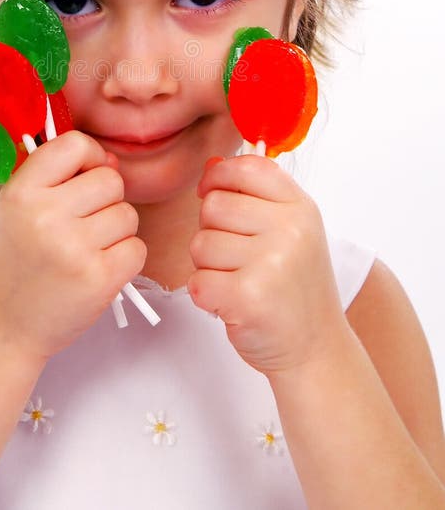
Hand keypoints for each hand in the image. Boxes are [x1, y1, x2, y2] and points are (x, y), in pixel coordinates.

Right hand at [0, 131, 146, 363]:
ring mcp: (73, 249)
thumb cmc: (16, 262)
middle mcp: (46, 215)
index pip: (75, 144)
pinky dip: (124, 258)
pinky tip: (97, 269)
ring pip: (128, 214)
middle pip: (111, 180)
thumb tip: (112, 161)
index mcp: (22, 192)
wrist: (2, 328)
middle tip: (81, 225)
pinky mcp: (98, 279)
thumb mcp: (18, 208)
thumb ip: (61, 177)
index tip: (84, 177)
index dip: (90, 157)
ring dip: (116, 231)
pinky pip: (137, 248)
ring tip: (85, 250)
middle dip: (106, 200)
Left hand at [188, 155, 347, 375]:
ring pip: (200, 243)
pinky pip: (197, 280)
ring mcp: (270, 263)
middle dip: (212, 231)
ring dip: (209, 266)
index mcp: (300, 207)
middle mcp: (290, 230)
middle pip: (213, 205)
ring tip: (240, 282)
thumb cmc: (296, 288)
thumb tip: (211, 165)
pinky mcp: (247, 297)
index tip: (213, 192)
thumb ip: (254, 195)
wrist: (317, 348)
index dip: (219, 176)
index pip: (246, 167)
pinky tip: (232, 303)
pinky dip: (206, 295)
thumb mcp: (291, 230)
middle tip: (238, 258)